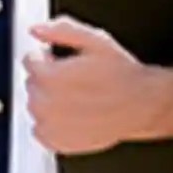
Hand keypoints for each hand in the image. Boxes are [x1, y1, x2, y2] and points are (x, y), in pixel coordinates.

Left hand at [24, 16, 160, 155]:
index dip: (45, 57)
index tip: (57, 59)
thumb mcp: (95, 41)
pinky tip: (71, 116)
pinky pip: (39, 132)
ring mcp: (51, 126)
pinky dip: (50, 125)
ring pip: (34, 107)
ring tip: (75, 98)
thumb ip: (61, 31)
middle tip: (73, 79)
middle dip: (46, 79)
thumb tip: (37, 29)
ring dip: (47, 101)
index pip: (29, 61)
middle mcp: (46, 103)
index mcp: (51, 77)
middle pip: (30, 84)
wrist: (143, 105)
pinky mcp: (58, 143)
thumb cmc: (123, 75)